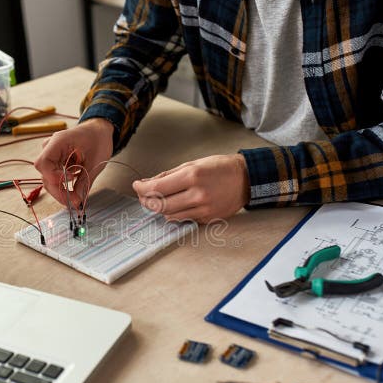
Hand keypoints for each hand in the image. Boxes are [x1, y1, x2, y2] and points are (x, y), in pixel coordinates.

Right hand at [34, 118, 113, 206]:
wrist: (98, 132)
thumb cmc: (97, 140)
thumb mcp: (95, 162)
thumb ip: (84, 182)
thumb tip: (78, 201)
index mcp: (58, 142)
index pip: (44, 163)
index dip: (54, 176)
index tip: (71, 180)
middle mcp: (50, 148)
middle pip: (44, 174)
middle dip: (58, 190)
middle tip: (74, 201)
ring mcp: (51, 155)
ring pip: (48, 179)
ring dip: (60, 191)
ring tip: (76, 198)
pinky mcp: (55, 162)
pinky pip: (54, 177)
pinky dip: (62, 186)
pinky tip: (73, 192)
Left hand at [131, 155, 249, 222]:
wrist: (245, 179)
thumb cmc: (219, 168)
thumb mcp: (193, 163)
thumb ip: (168, 175)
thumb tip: (147, 183)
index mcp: (192, 176)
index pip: (157, 188)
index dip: (142, 189)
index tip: (137, 186)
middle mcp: (197, 195)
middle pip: (160, 206)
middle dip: (147, 201)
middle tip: (144, 195)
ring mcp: (203, 209)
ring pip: (170, 216)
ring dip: (160, 208)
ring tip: (158, 199)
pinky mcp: (207, 219)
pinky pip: (184, 219)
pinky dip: (175, 213)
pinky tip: (176, 204)